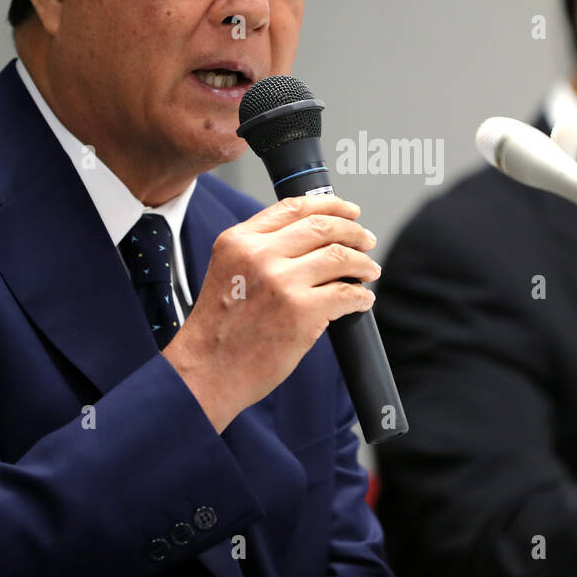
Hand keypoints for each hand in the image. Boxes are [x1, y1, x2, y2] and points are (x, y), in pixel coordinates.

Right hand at [162, 195, 379, 432]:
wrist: (207, 371)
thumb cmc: (219, 329)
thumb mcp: (228, 271)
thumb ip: (260, 251)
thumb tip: (312, 240)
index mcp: (239, 241)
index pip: (294, 207)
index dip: (330, 205)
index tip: (349, 211)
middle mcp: (259, 255)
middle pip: (323, 227)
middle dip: (354, 232)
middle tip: (367, 241)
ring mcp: (282, 283)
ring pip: (340, 256)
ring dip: (363, 263)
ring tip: (370, 271)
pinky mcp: (302, 313)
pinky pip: (346, 294)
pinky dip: (361, 297)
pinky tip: (362, 301)